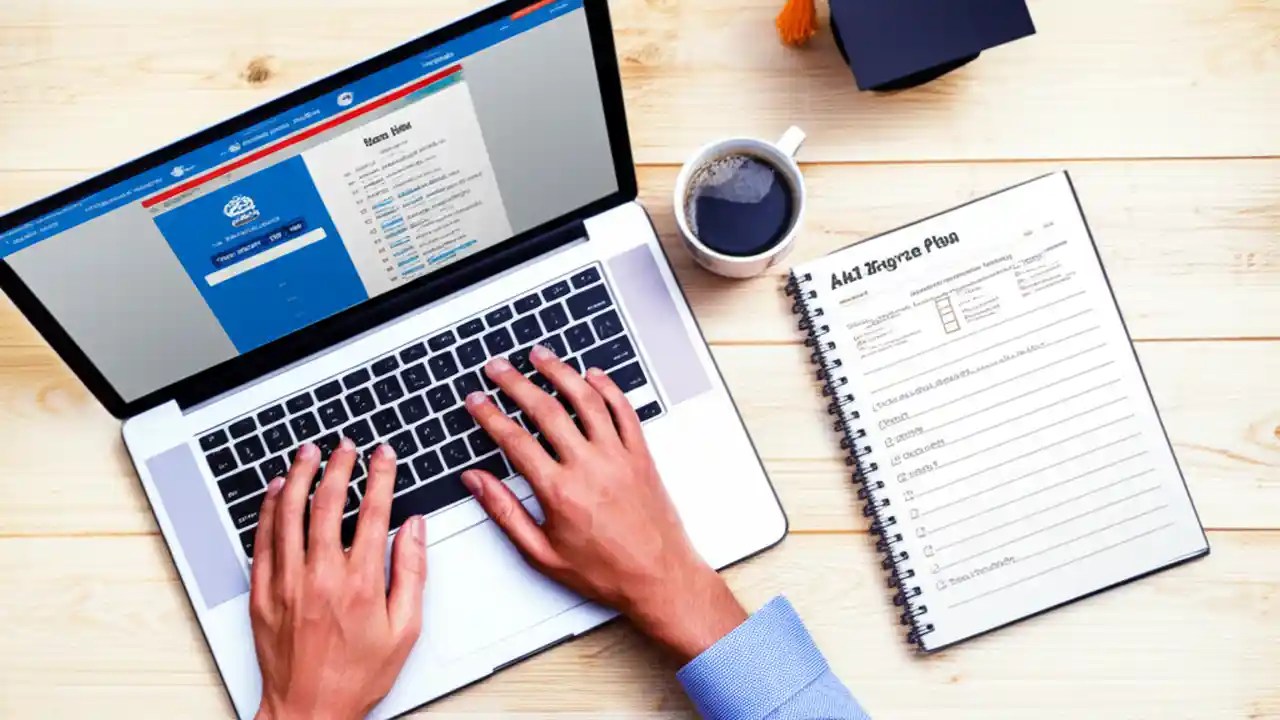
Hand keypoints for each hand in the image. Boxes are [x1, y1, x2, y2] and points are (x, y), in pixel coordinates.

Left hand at [249, 440, 426, 719]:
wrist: (308, 711)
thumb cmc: (357, 676)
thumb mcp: (405, 628)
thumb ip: (411, 572)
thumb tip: (414, 529)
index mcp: (360, 582)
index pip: (373, 511)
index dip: (380, 475)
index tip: (382, 455)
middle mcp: (321, 575)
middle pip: (328, 503)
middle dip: (339, 466)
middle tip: (344, 446)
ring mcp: (286, 582)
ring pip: (290, 514)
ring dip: (300, 476)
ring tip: (308, 453)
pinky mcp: (262, 593)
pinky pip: (262, 541)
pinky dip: (268, 511)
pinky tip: (277, 491)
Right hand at [462, 345, 746, 661]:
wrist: (659, 579)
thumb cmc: (605, 572)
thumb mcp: (542, 553)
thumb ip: (505, 512)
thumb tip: (476, 481)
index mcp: (560, 491)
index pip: (515, 440)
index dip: (490, 415)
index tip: (477, 401)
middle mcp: (590, 467)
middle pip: (546, 410)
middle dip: (516, 383)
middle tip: (498, 367)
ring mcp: (619, 457)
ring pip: (587, 400)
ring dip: (560, 372)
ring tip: (540, 355)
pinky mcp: (641, 455)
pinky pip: (624, 411)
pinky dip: (608, 388)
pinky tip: (593, 375)